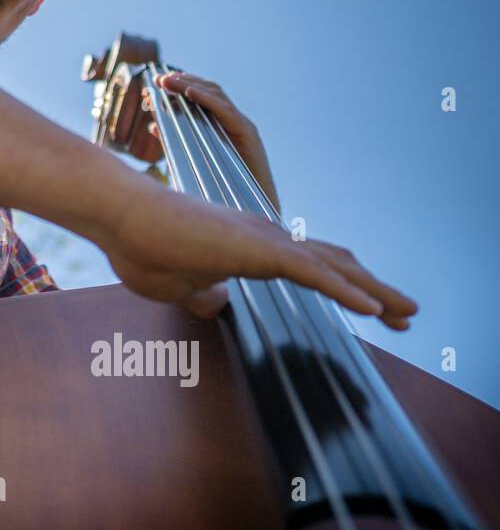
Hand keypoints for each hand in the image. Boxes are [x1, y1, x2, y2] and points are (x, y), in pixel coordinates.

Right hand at [95, 176, 417, 330]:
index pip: (306, 265)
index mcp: (247, 247)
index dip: (341, 285)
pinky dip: (345, 292)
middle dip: (373, 290)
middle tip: (408, 315)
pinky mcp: (254, 248)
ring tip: (408, 314)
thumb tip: (214, 303)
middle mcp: (264, 236)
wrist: (120, 214)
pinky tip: (372, 311)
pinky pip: (311, 273)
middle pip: (333, 263)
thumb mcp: (174, 284)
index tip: (370, 309)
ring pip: (332, 268)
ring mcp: (262, 240)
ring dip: (373, 293)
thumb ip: (199, 293)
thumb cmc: (139, 245)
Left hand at [143, 70, 281, 213]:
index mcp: (221, 126)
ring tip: (168, 81)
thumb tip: (153, 126)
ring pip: (216, 95)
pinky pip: (225, 111)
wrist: (250, 206)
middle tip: (158, 78)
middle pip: (208, 91)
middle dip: (182, 81)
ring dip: (190, 85)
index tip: (156, 83)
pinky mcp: (248, 133)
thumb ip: (174, 142)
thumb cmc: (222, 187)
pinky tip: (189, 92)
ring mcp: (242, 125)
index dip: (179, 86)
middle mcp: (233, 121)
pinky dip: (207, 98)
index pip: (200, 97)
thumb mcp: (192, 158)